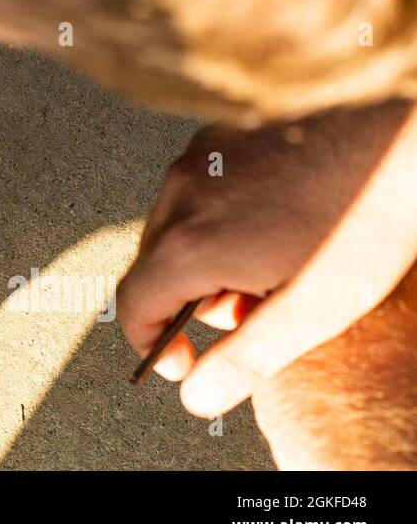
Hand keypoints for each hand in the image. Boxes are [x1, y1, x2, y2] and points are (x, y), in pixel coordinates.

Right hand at [117, 99, 416, 417]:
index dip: (152, 343)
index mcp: (192, 242)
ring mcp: (198, 156)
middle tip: (254, 310)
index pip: (133, 305)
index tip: (182, 359)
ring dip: (207, 256)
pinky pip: (196, 188)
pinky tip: (276, 218)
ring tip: (276, 260)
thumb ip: (244, 358)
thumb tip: (195, 395)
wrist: (400, 128)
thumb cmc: (371, 209)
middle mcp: (181, 192)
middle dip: (192, 300)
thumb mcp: (313, 307)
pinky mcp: (219, 132)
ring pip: (175, 225)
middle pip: (153, 265)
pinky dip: (219, 215)